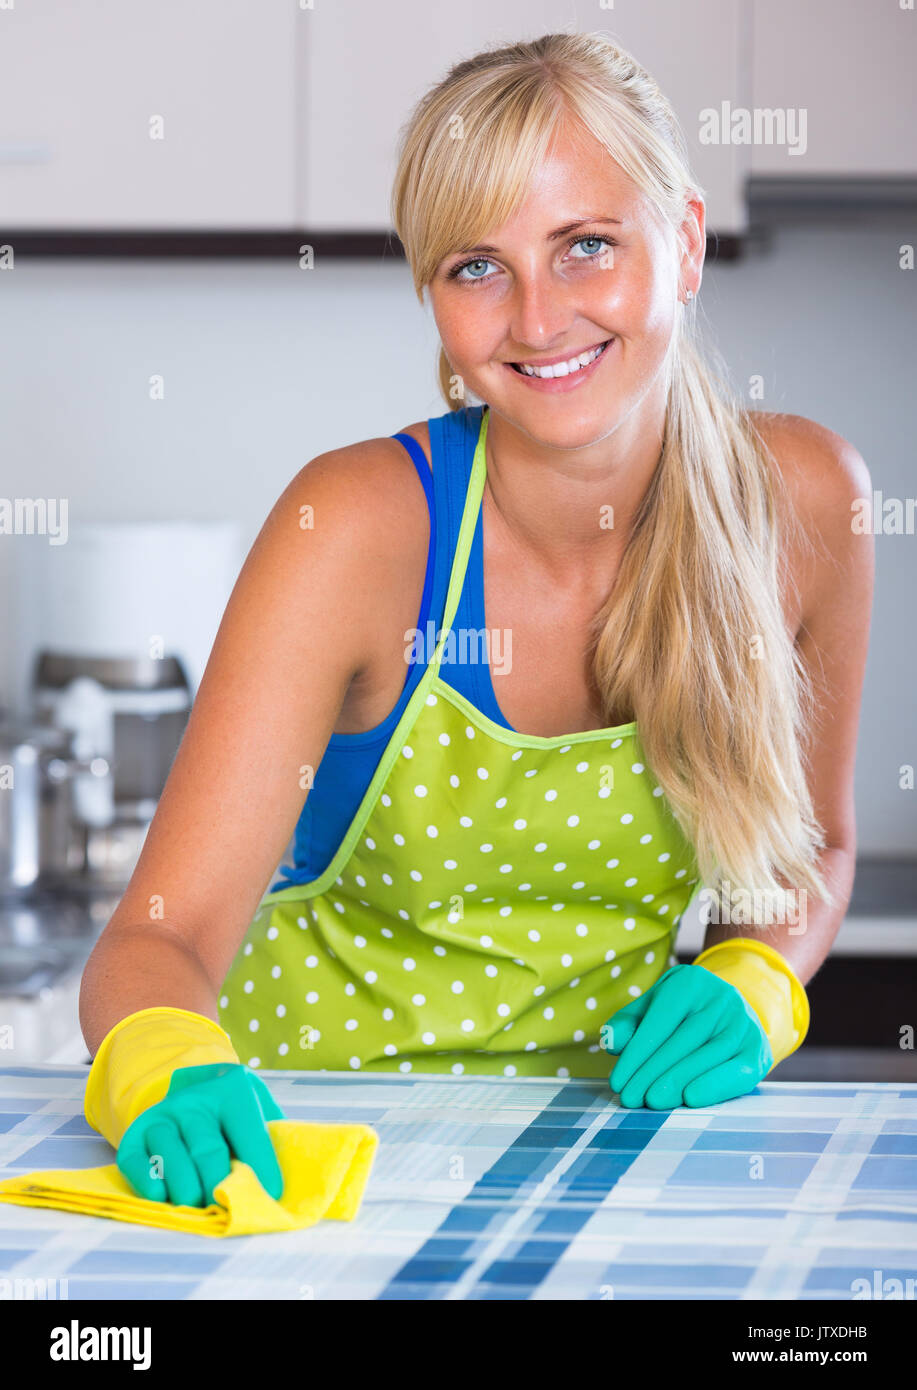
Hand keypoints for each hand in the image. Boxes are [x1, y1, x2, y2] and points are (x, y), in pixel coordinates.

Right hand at [116, 1061, 284, 1206]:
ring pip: (172, 1156)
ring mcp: (162, 1115)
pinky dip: (146, 1182)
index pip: (250, 1133)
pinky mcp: (135, 1134)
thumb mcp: (261, 1111)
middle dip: (221, 1187)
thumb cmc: (236, 1115)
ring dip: (187, 1190)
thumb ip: (272, 1139)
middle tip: (230, 1210)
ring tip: (200, 1208)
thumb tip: (277, 1186)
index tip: (270, 1195)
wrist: (195, 1087)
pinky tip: (162, 1198)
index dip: (262, 1168)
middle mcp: (194, 1100)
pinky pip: (135, 1160)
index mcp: (232, 1090)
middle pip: (208, 1150)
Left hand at [600, 964, 772, 1108]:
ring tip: (652, 1102)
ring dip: (677, 1082)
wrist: (735, 1010)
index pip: (659, 1021)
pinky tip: (691, 1099)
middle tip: (631, 1098)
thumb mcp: (654, 1006)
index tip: (618, 1082)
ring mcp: (743, 1022)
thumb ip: (630, 1022)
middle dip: (652, 1072)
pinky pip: (737, 1070)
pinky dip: (715, 1085)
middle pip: (682, 1040)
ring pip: (707, 1055)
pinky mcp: (757, 1048)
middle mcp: (721, 997)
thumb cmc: (684, 1012)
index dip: (636, 1053)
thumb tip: (610, 1041)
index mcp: (690, 981)